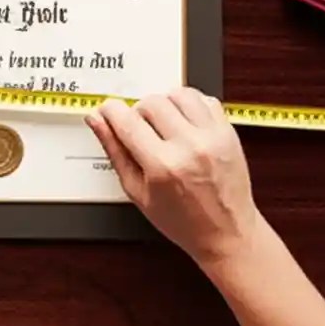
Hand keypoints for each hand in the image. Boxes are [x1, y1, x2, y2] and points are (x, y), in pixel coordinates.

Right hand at [85, 87, 261, 268]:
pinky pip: (204, 99)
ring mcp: (212, 137)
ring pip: (178, 94)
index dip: (111, 111)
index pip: (126, 120)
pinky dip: (190, 105)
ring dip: (165, 104)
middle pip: (151, 102)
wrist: (226, 231)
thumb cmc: (182, 220)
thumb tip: (97, 121)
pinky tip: (185, 123)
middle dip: (138, 112)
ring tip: (164, 125)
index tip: (109, 112)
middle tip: (141, 131)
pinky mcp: (228, 132)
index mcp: (162, 166)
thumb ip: (114, 151)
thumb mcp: (137, 192)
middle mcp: (189, 147)